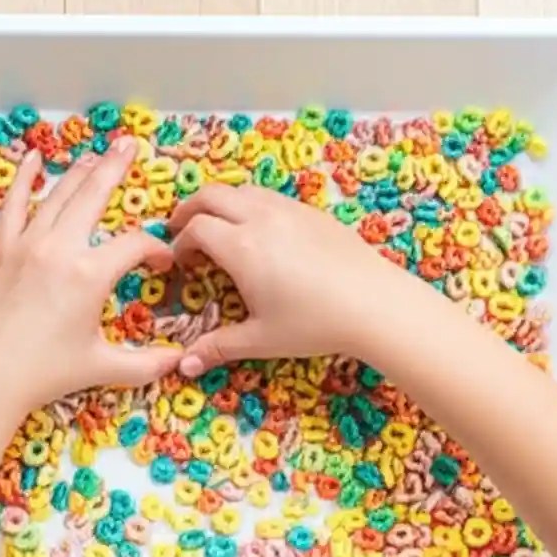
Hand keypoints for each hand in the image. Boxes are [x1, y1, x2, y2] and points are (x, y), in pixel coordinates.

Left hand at [0, 137, 181, 415]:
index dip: (155, 250)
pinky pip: (14, 206)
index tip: (161, 264)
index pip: (135, 245)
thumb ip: (146, 363)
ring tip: (96, 155)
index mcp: (90, 273)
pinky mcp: (1, 251)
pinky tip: (32, 159)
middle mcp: (60, 248)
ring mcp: (27, 245)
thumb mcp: (102, 367)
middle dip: (115, 168)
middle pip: (94, 195)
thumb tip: (180, 362)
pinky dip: (23, 180)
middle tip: (130, 146)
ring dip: (79, 171)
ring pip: (58, 195)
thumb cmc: (45, 373)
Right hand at [168, 183, 414, 374]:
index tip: (181, 261)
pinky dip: (251, 205)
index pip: (196, 228)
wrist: (376, 304)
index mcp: (241, 247)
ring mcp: (289, 210)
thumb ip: (219, 346)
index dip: (180, 242)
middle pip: (212, 195)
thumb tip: (185, 365)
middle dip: (190, 209)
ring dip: (222, 203)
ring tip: (218, 226)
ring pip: (243, 190)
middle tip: (181, 228)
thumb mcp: (261, 339)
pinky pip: (271, 197)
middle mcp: (261, 218)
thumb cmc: (314, 324)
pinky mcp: (312, 212)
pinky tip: (260, 231)